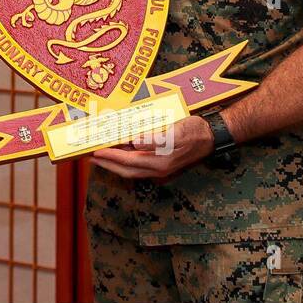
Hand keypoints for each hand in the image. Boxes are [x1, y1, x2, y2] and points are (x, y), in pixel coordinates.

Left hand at [88, 115, 215, 180]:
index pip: (128, 161)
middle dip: (107, 164)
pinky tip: (121, 151)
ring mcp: (160, 168)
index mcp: (159, 163)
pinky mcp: (162, 164)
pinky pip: (138, 165)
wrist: (212, 136)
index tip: (95, 152)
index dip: (110, 157)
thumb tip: (135, 142)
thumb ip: (155, 138)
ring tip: (100, 155)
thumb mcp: (176, 132)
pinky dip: (126, 161)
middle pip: (126, 171)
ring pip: (131, 170)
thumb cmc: (195, 132)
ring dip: (115, 164)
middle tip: (90, 157)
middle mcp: (158, 169)